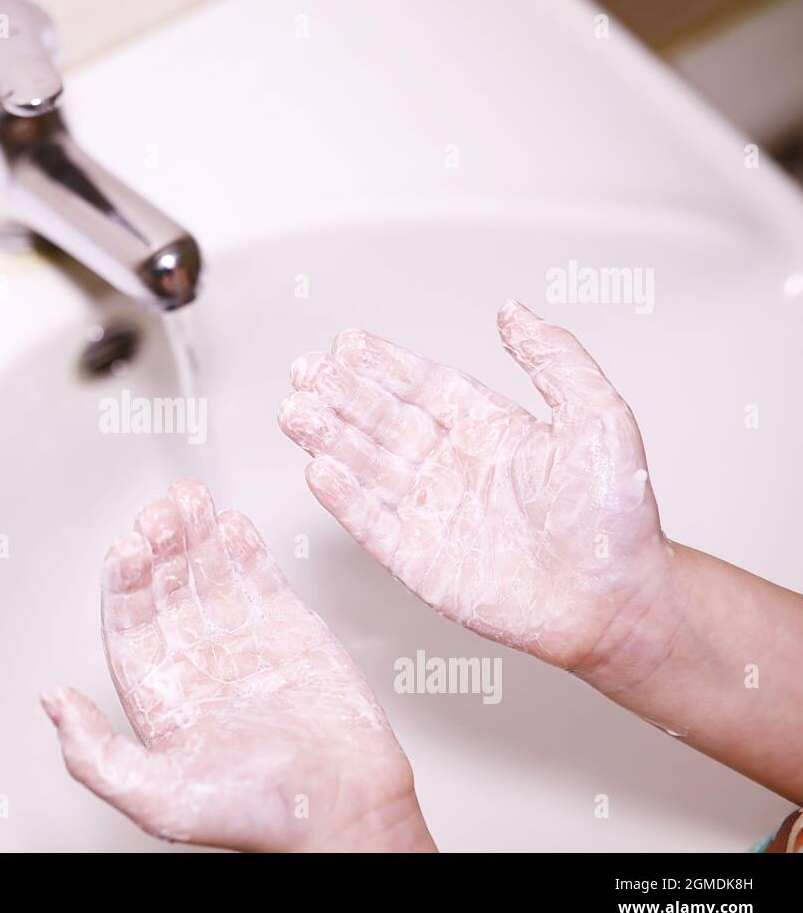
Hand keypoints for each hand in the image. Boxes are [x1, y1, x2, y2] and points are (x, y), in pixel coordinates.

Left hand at [42, 479, 433, 851]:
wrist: (347, 811)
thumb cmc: (260, 819)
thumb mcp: (160, 799)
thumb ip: (95, 754)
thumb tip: (51, 701)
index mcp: (159, 696)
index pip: (128, 623)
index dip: (124, 582)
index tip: (127, 547)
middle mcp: (195, 663)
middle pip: (164, 587)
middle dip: (159, 545)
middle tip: (161, 511)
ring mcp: (241, 640)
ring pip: (206, 573)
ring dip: (194, 533)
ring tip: (189, 496)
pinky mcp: (288, 628)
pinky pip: (256, 576)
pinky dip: (242, 547)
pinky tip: (229, 522)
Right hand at [278, 300, 672, 672]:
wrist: (617, 600)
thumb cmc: (618, 518)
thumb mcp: (598, 416)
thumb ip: (554, 359)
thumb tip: (513, 312)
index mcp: (490, 430)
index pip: (423, 387)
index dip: (384, 365)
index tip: (348, 343)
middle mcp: (453, 468)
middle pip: (382, 422)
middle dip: (341, 395)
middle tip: (305, 370)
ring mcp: (433, 514)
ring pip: (367, 467)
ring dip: (328, 438)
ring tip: (294, 411)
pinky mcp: (420, 561)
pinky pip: (371, 524)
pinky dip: (343, 499)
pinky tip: (318, 470)